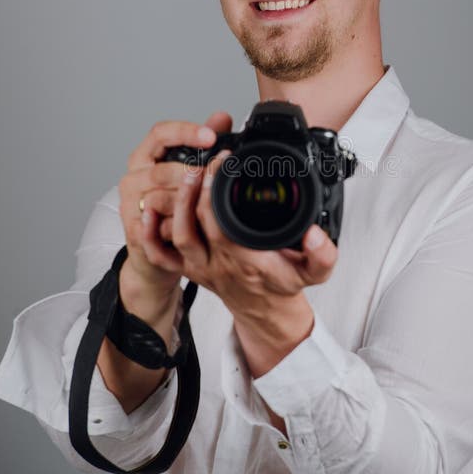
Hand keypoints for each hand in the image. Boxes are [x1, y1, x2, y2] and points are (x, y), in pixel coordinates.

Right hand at [118, 112, 232, 306]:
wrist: (153, 250)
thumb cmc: (172, 205)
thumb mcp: (187, 171)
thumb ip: (202, 144)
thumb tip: (222, 118)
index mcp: (145, 157)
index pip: (160, 134)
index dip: (185, 132)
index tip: (211, 137)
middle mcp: (133, 178)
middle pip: (161, 169)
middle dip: (191, 173)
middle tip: (214, 175)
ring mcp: (130, 205)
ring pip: (157, 198)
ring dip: (185, 200)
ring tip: (208, 201)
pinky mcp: (133, 231)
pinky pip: (154, 227)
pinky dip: (173, 225)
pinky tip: (190, 223)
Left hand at [141, 148, 338, 374]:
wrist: (267, 312)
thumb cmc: (285, 285)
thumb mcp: (315, 272)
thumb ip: (322, 254)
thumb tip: (315, 234)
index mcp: (248, 263)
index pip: (223, 226)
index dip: (216, 193)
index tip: (224, 163)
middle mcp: (219, 266)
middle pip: (195, 226)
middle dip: (196, 189)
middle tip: (205, 161)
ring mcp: (201, 268)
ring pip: (178, 236)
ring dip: (178, 203)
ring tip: (187, 173)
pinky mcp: (190, 268)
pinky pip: (162, 255)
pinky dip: (149, 236)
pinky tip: (149, 211)